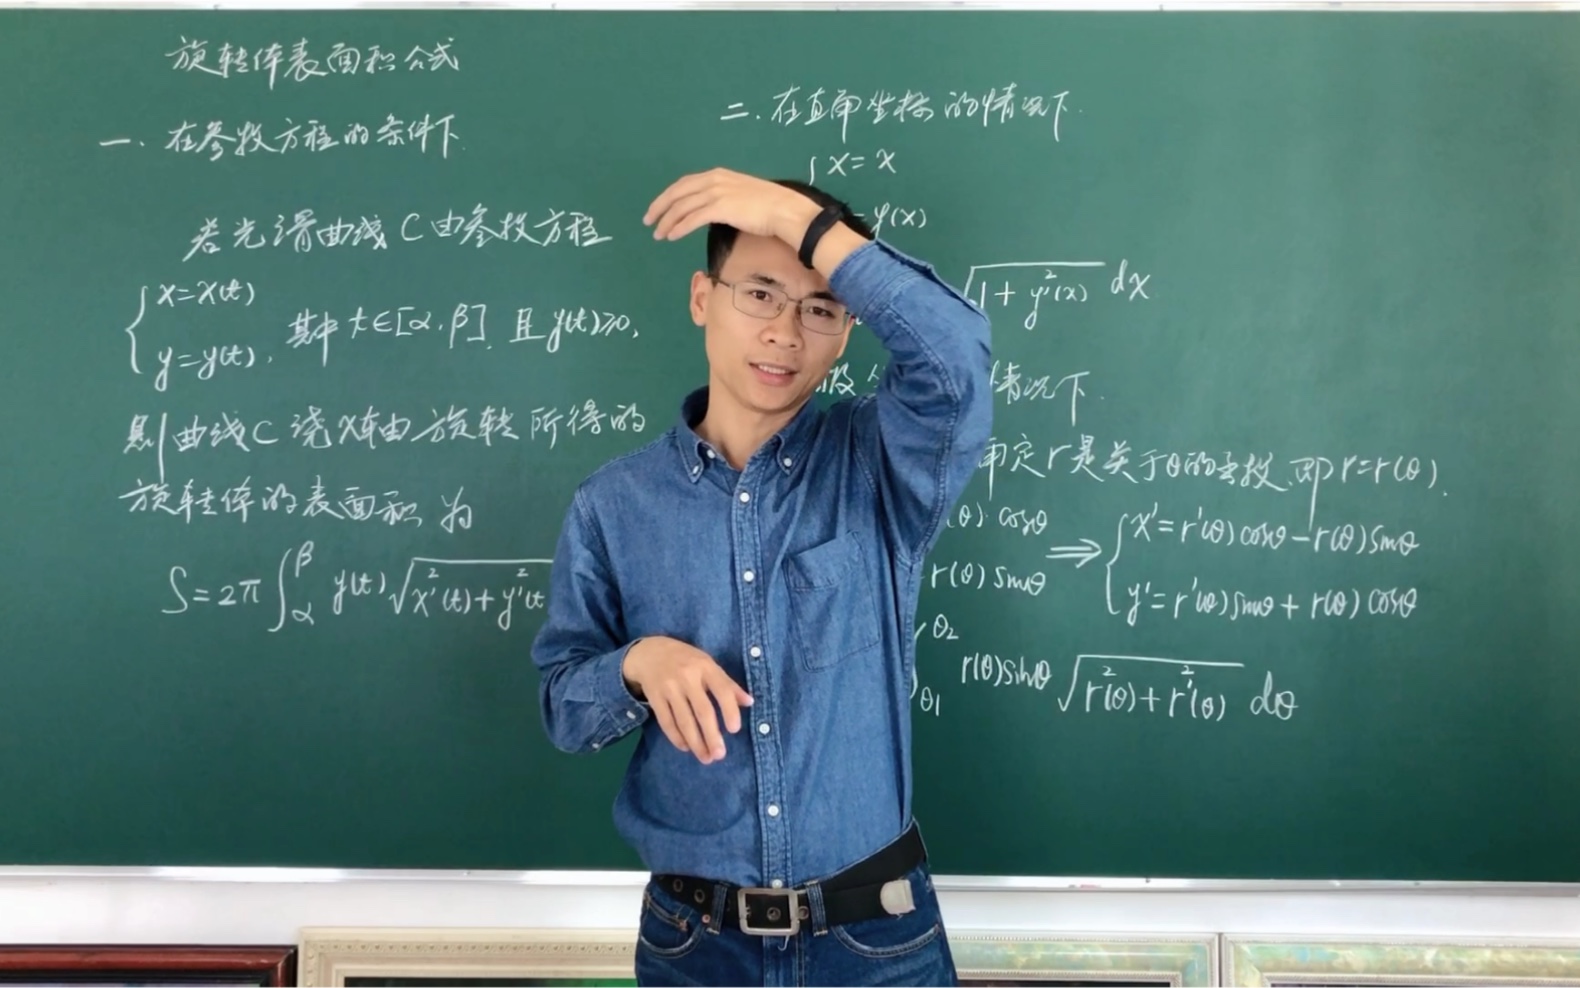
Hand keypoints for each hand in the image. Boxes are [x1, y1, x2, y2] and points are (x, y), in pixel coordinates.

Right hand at [623, 636, 753, 763]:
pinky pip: (666, 721)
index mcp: (705, 667)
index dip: (729, 710)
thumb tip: (750, 702)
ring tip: (705, 758)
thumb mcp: (708, 665)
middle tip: (719, 755)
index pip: (722, 690)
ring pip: (683, 720)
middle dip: (711, 735)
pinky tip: (686, 747)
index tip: (734, 730)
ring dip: (695, 742)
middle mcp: (687, 677)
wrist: (650, 652)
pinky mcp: (654, 697)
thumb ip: (728, 684)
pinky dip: (676, 737)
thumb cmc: (687, 660)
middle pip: (702, 710)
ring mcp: (669, 688)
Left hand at [643, 168, 818, 246]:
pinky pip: (693, 218)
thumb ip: (724, 198)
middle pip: (677, 192)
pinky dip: (680, 227)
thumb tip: (712, 211)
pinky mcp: (720, 207)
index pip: (685, 183)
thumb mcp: (741, 194)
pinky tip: (672, 236)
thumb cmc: (768, 205)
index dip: (668, 196)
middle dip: (660, 207)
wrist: (783, 209)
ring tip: (658, 234)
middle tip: (648, 220)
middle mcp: (713, 180)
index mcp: (717, 174)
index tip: (657, 208)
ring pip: (682, 206)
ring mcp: (716, 193)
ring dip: (667, 221)